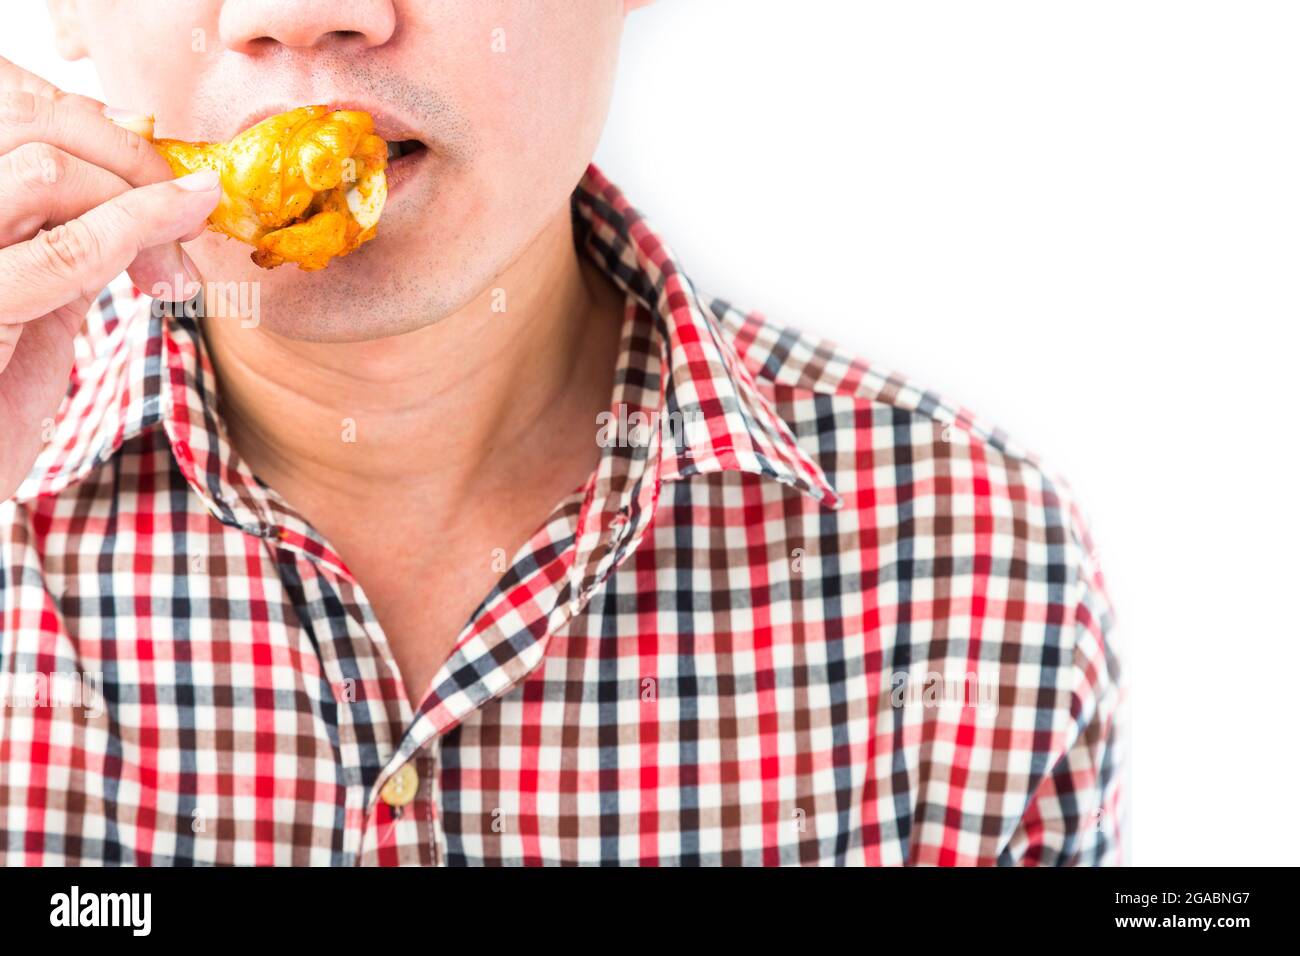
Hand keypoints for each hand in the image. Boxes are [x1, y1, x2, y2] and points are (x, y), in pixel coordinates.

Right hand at [0, 56, 219, 501]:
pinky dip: (135, 231)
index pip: (21, 118)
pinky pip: (64, 250)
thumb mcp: (32, 317)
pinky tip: (176, 247)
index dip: (106, 135)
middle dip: (130, 159)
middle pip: (36, 126)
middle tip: (190, 210)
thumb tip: (137, 213)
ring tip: (177, 257)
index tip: (170, 187)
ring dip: (137, 197)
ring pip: (46, 166)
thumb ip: (71, 257)